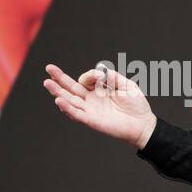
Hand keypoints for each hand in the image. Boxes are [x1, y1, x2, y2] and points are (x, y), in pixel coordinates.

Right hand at [43, 63, 157, 149]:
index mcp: (98, 90)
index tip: (100, 76)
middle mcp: (91, 100)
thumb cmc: (137, 105)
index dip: (89, 76)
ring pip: (70, 100)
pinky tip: (59, 100)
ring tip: (47, 83)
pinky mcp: (92, 120)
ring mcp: (90, 110)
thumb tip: (97, 72)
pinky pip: (77, 114)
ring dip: (58, 92)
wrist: (144, 123)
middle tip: (48, 68)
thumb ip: (111, 76)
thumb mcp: (126, 85)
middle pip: (71, 88)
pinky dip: (67, 108)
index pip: (85, 80)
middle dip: (59, 78)